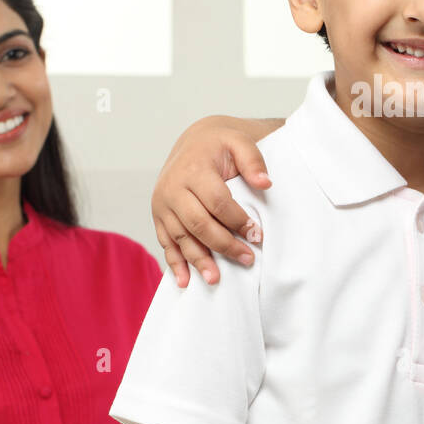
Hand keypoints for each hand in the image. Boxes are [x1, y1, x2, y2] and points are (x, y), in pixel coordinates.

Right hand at [151, 116, 275, 287]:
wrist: (194, 142)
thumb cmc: (220, 145)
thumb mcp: (239, 142)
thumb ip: (253, 161)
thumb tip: (265, 183)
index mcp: (193, 169)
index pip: (218, 201)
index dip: (238, 221)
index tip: (257, 235)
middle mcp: (172, 187)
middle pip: (198, 223)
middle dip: (223, 245)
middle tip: (247, 259)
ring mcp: (162, 203)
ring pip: (181, 237)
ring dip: (198, 260)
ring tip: (215, 279)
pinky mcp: (158, 216)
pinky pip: (166, 242)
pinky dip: (175, 263)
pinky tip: (185, 281)